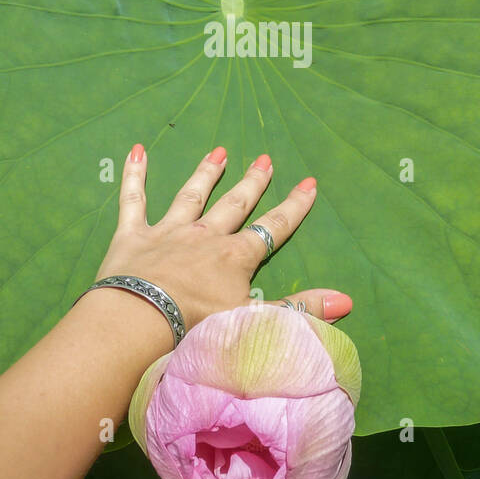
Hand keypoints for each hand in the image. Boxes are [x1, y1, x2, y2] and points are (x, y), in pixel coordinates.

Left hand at [94, 143, 351, 330]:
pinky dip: (135, 174)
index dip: (293, 208)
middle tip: (264, 158)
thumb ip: (300, 309)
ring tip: (218, 151)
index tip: (309, 183)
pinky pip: (134, 199)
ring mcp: (168, 232)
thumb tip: (347, 300)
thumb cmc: (199, 327)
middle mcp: (205, 237)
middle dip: (252, 182)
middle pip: (234, 205)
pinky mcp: (132, 235)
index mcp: (236, 258)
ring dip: (206, 173)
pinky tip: (136, 151)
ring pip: (191, 196)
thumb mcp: (257, 323)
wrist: (140, 322)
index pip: (273, 228)